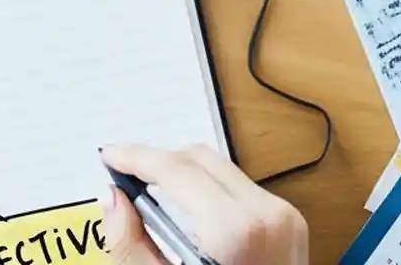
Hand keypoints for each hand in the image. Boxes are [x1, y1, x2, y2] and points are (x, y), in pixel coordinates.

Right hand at [99, 144, 307, 264]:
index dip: (135, 156)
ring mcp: (283, 216)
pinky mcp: (289, 222)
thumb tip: (112, 201)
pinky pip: (239, 187)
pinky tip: (188, 216)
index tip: (111, 156)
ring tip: (152, 200)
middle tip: (125, 179)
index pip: (176, 169)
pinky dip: (208, 191)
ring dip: (183, 175)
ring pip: (220, 168)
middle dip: (158, 162)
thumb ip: (130, 244)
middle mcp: (267, 214)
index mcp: (236, 230)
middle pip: (199, 159)